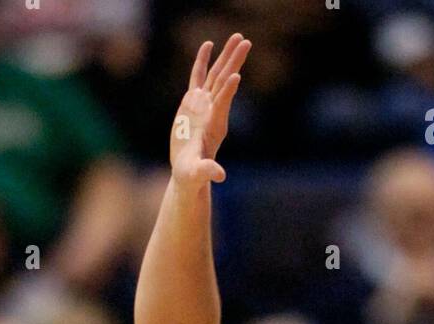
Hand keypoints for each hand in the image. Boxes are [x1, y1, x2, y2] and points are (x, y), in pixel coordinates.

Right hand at [169, 33, 250, 187]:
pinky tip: (209, 44)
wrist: (188, 172)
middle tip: (245, 42)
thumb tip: (220, 176)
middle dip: (234, 62)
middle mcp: (212, 111)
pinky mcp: (192, 101)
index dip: (228, 91)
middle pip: (224, 82)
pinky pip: (198, 76)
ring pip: (216, 75)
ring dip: (226, 56)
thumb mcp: (199, 174)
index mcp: (214, 126)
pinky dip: (202, 60)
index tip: (236, 76)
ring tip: (238, 37)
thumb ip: (208, 171)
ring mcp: (203, 104)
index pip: (222, 104)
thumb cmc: (193, 175)